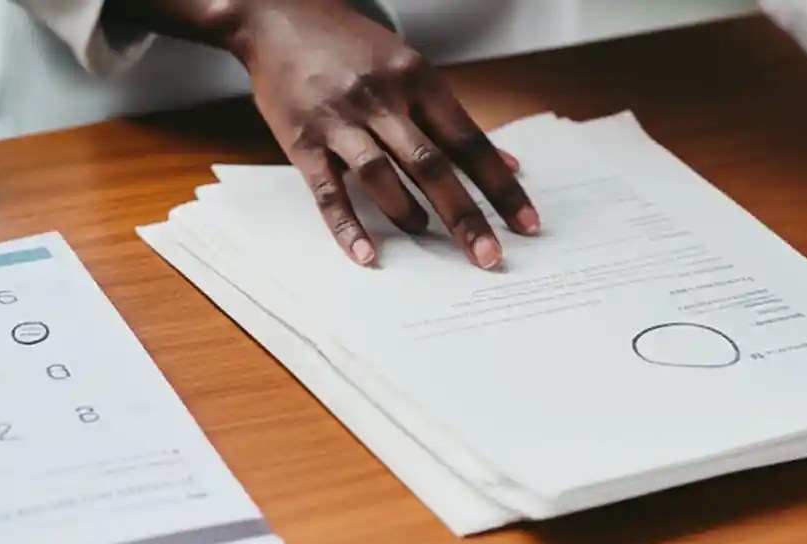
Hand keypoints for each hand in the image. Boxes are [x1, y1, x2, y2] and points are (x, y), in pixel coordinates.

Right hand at [238, 0, 538, 267]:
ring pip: (381, 173)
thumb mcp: (410, 69)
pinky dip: (347, 225)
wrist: (279, 15)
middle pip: (432, 164)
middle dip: (465, 215)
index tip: (526, 224)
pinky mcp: (302, 140)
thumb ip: (453, 120)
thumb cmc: (353, 49)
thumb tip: (509, 164)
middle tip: (488, 257)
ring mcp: (340, 119)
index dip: (500, 186)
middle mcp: (382, 98)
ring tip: (428, 238)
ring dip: (409, 213)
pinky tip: (366, 254)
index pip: (469, 141)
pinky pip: (327, 189)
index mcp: (417, 79)